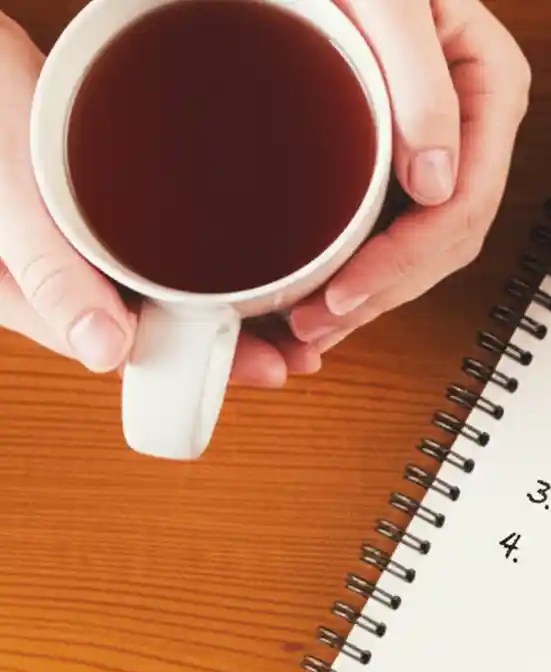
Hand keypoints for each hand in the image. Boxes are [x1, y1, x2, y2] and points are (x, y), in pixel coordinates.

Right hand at [0, 14, 319, 385]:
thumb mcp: (14, 202)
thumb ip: (52, 276)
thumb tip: (105, 351)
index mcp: (39, 301)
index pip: (137, 353)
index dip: (206, 367)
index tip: (267, 369)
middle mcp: (67, 283)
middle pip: (163, 329)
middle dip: (233, 343)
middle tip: (301, 349)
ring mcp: (86, 247)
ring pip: (169, 293)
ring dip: (231, 306)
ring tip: (296, 312)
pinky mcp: (104, 212)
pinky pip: (163, 250)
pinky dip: (211, 260)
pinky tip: (255, 257)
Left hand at [287, 0, 530, 351]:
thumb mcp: (391, 2)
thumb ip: (423, 85)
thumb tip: (438, 185)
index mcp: (492, 87)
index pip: (469, 200)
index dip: (408, 258)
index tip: (346, 289)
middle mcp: (475, 125)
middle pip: (451, 237)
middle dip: (389, 291)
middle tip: (320, 324)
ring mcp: (445, 144)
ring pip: (429, 246)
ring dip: (377, 295)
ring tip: (315, 326)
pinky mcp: (404, 154)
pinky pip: (399, 227)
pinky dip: (366, 269)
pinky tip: (330, 294)